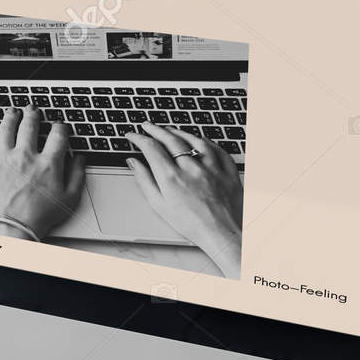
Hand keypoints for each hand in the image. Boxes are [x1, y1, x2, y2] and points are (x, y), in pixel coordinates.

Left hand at [0, 106, 84, 238]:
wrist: (13, 227)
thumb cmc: (40, 217)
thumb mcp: (70, 198)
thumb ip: (78, 175)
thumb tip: (80, 158)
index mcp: (49, 163)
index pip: (58, 134)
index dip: (60, 126)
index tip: (59, 125)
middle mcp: (27, 156)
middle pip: (30, 125)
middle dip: (33, 114)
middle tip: (33, 110)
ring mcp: (6, 158)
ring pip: (8, 127)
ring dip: (12, 116)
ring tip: (13, 111)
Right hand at [125, 123, 242, 276]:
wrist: (221, 233)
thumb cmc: (190, 224)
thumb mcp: (159, 205)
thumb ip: (144, 181)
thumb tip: (134, 163)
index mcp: (172, 177)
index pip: (151, 148)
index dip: (139, 138)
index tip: (132, 135)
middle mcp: (192, 167)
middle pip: (171, 139)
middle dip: (156, 130)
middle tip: (147, 126)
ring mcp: (211, 166)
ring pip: (194, 140)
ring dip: (180, 132)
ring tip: (170, 130)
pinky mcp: (227, 170)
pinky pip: (217, 148)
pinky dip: (206, 141)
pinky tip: (200, 140)